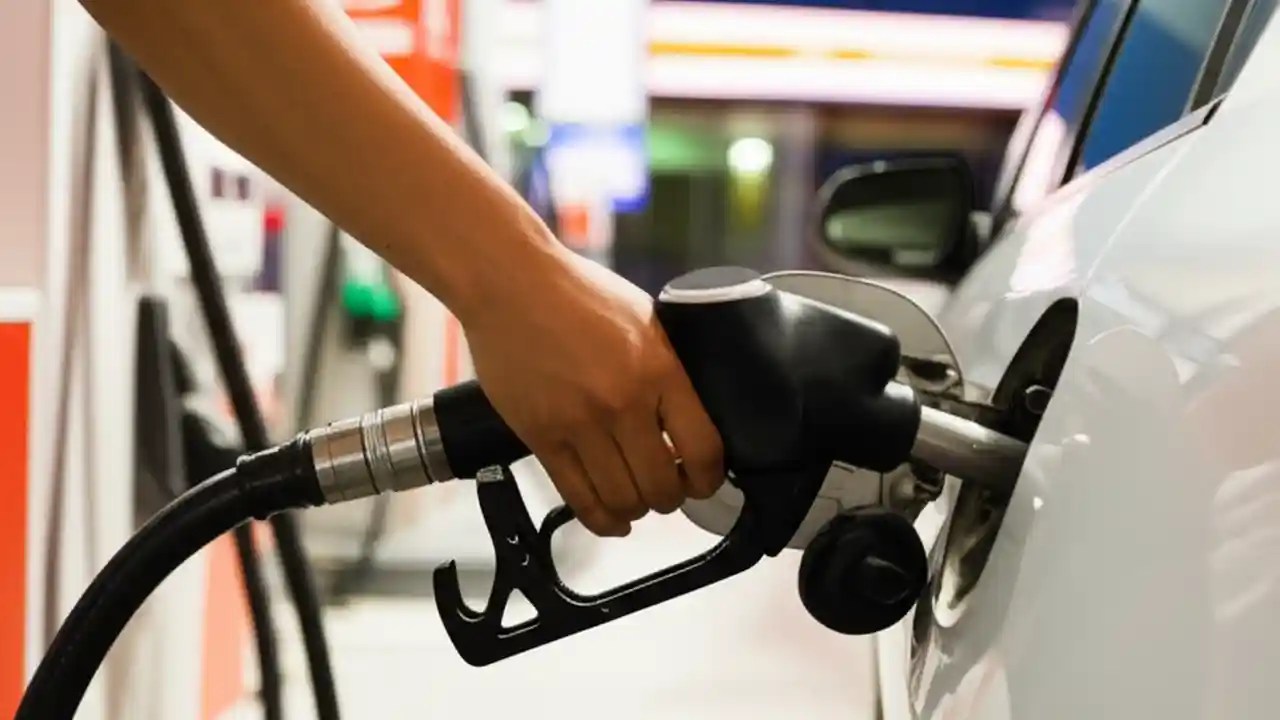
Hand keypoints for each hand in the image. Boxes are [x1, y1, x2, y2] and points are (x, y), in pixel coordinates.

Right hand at [461, 249, 724, 536]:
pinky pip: (578, 498)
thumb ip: (668, 366)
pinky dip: (601, 519)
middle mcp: (623, 402)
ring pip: (623, 500)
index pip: (703, 449)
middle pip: (663, 486)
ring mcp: (580, 423)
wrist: (510, 283)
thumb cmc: (574, 292)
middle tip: (668, 491)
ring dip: (636, 510)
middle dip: (671, 498)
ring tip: (637, 500)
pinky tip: (611, 518)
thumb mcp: (645, 318)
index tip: (705, 481)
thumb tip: (690, 410)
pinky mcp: (542, 437)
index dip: (709, 479)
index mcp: (659, 369)